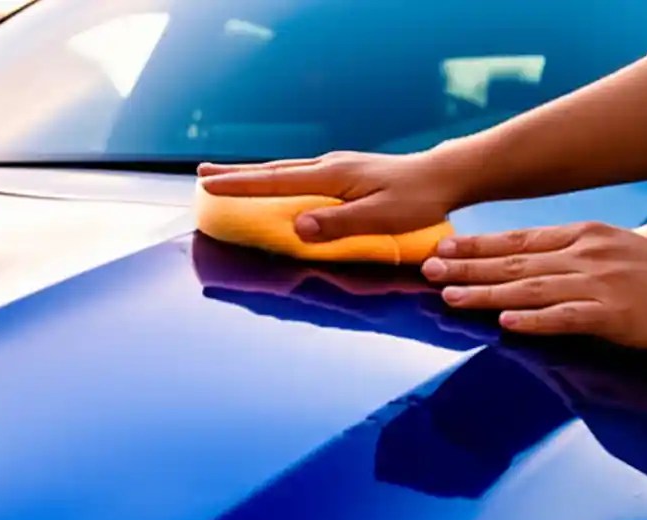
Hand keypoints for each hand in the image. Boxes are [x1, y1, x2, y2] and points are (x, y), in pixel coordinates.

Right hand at [198, 150, 464, 241]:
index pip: (275, 182)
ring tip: (226, 177)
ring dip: (253, 175)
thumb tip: (297, 226)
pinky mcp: (345, 173)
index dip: (240, 186)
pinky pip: (299, 176)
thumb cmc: (417, 200)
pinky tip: (273, 183)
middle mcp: (329, 166)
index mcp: (332, 176)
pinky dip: (276, 178)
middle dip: (235, 174)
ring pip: (284, 171)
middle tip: (201, 176)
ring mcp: (337, 167)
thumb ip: (338, 224)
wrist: (444, 176)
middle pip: (272, 171)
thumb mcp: (380, 217)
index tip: (208, 186)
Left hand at [420, 222, 646, 357]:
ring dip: (485, 294)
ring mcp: (601, 284)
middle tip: (427, 267)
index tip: (444, 246)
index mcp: (588, 236)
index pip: (520, 240)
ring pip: (529, 289)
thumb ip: (579, 257)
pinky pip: (565, 318)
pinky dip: (533, 321)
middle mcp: (588, 254)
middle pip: (514, 262)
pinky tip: (505, 323)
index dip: (478, 244)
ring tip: (449, 295)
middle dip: (466, 265)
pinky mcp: (615, 316)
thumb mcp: (621, 252)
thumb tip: (537, 267)